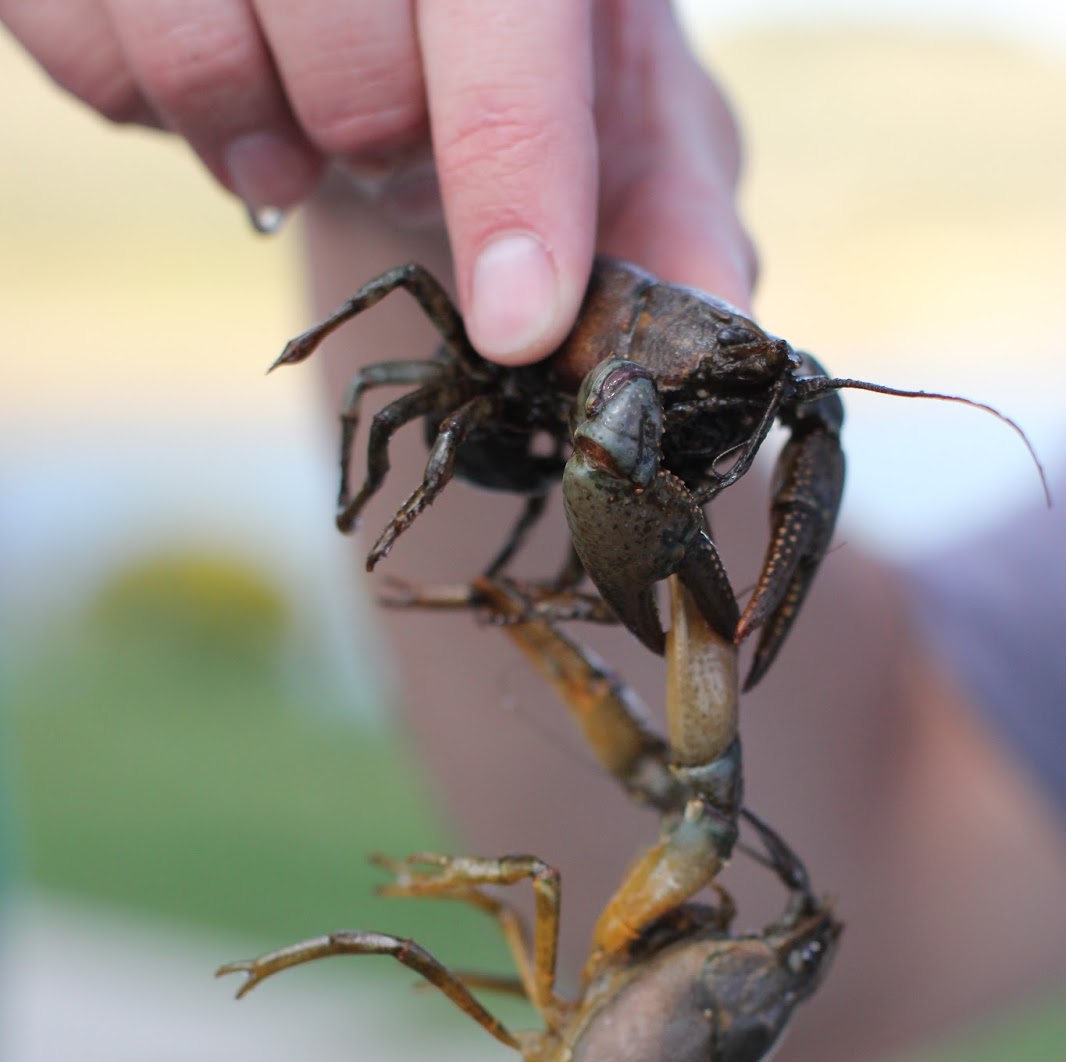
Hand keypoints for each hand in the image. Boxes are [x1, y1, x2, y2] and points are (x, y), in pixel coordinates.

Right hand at [1, 0, 754, 356]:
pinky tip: (222, 76)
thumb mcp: (623, 119)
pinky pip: (84, 59)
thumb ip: (671, 219)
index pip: (504, 14)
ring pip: (201, 56)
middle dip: (383, 154)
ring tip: (302, 118)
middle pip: (353, 63)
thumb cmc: (522, 49)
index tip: (519, 324)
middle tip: (389, 137)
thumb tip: (716, 337)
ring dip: (261, 143)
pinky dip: (152, 112)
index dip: (513, 177)